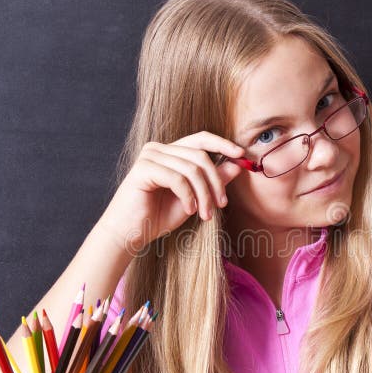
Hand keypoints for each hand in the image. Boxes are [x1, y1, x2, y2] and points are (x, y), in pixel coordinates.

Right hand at [97, 131, 245, 252]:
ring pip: (191, 169)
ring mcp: (149, 156)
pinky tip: (189, 210)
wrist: (130, 233)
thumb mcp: (194, 197)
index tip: (241, 154)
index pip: (201, 138)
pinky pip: (177, 179)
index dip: (222, 144)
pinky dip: (188, 196)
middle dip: (215, 182)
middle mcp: (158, 149)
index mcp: (170, 151)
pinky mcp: (143, 169)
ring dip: (204, 195)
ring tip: (205, 214)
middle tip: (221, 204)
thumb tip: (237, 164)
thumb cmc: (159, 216)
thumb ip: (213, 179)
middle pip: (200, 155)